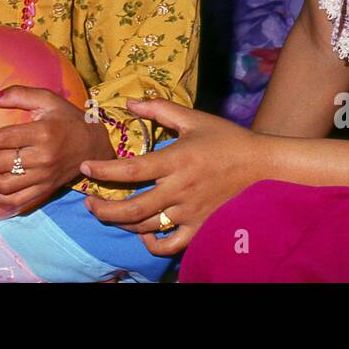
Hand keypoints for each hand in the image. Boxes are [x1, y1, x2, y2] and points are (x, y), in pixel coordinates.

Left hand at [0, 86, 114, 212]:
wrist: (94, 145)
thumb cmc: (68, 119)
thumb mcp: (48, 99)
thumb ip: (19, 94)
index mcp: (42, 133)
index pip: (3, 139)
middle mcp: (43, 158)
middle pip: (0, 163)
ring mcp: (44, 177)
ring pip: (6, 185)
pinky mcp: (45, 190)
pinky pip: (19, 200)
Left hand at [79, 98, 263, 256]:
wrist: (263, 166)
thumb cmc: (226, 139)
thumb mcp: (193, 119)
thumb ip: (159, 109)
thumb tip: (129, 103)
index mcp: (177, 160)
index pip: (131, 169)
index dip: (103, 171)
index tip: (85, 168)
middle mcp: (180, 189)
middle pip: (132, 209)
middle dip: (104, 209)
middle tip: (89, 203)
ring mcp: (190, 212)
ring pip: (146, 227)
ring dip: (122, 223)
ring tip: (109, 214)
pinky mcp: (200, 228)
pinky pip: (170, 245)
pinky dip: (152, 244)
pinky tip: (143, 235)